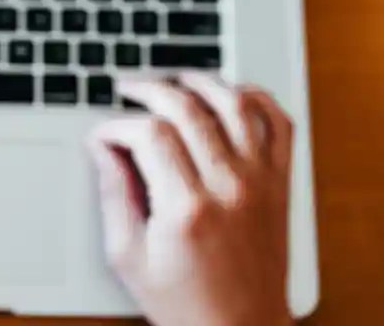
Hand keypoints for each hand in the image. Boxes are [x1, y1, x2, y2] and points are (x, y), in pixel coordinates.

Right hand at [89, 73, 294, 325]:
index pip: (149, 134)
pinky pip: (279, 123)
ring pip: (235, 102)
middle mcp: (229, 188)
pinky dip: (258, 97)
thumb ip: (113, 194)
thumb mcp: (128, 256)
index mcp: (186, 209)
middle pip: (188, 107)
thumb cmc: (183, 305)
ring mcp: (261, 182)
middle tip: (127, 90)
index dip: (117, 123)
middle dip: (149, 89)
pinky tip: (230, 93)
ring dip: (201, 80)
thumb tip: (102, 146)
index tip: (103, 133)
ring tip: (174, 79)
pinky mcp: (281, 184)